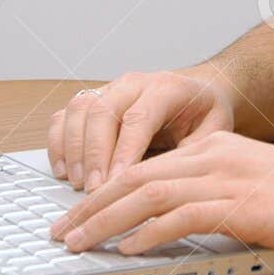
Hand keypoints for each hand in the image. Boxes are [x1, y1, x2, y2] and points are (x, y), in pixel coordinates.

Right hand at [46, 69, 234, 191]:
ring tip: (78, 183)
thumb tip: (164, 181)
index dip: (124, 152)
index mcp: (166, 88)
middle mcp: (134, 84)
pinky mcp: (94, 100)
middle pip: (102, 111)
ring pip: (79, 109)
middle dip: (95, 154)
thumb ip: (192, 153)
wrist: (201, 89)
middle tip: (94, 190)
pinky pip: (66, 115)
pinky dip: (58, 142)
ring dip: (73, 149)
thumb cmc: (206, 113)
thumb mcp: (215, 130)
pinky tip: (63, 169)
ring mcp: (110, 89)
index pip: (139, 118)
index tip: (115, 183)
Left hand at [47, 130, 273, 258]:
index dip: (103, 190)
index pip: (144, 165)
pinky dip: (150, 232)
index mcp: (214, 148)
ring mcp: (227, 179)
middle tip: (61, 229)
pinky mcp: (242, 205)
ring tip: (79, 241)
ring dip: (107, 220)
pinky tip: (130, 246)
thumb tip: (172, 221)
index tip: (77, 213)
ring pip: (149, 193)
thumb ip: (214, 195)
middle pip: (135, 175)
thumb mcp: (253, 185)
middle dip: (91, 205)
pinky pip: (183, 216)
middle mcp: (214, 157)